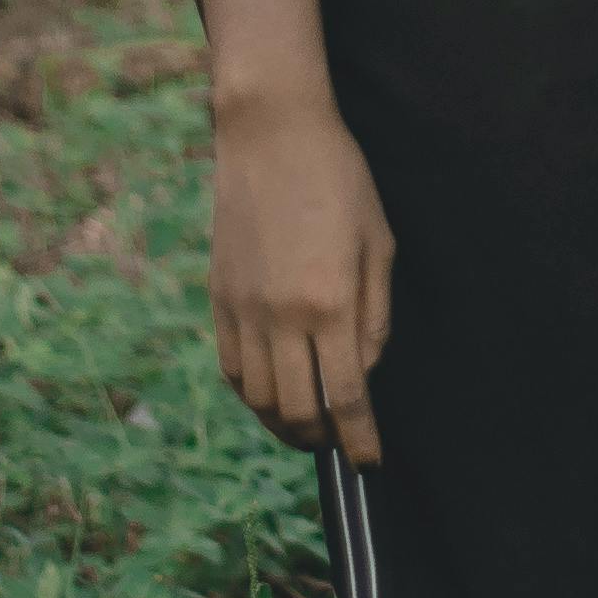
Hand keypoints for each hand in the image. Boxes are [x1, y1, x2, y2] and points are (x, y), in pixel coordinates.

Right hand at [210, 87, 396, 459]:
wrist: (270, 134)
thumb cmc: (339, 180)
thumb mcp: (379, 243)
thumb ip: (375, 316)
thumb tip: (365, 372)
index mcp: (331, 302)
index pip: (346, 397)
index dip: (360, 440)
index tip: (371, 462)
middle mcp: (282, 315)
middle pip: (298, 410)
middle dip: (323, 441)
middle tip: (341, 445)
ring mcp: (244, 310)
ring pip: (258, 399)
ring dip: (284, 426)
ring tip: (307, 428)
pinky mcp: (218, 298)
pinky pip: (231, 369)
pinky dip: (251, 396)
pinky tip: (271, 396)